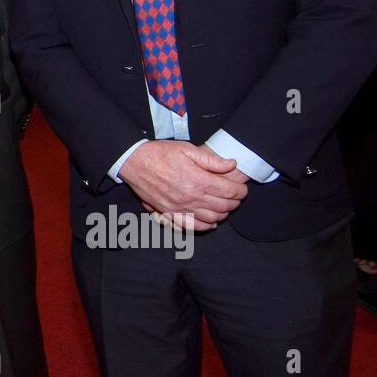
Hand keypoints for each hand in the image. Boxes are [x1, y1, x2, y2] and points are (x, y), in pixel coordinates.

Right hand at [119, 141, 248, 229]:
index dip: (240, 191)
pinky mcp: (170, 213)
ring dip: (222, 214)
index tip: (242, 189)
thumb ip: (211, 160)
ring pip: (211, 219)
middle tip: (236, 197)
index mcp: (197, 180)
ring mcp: (180, 208)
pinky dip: (205, 226)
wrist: (134, 162)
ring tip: (224, 206)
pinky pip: (192, 227)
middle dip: (234, 203)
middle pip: (223, 207)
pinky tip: (210, 221)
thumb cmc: (160, 154)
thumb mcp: (187, 149)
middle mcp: (191, 197)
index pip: (229, 191)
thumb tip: (231, 165)